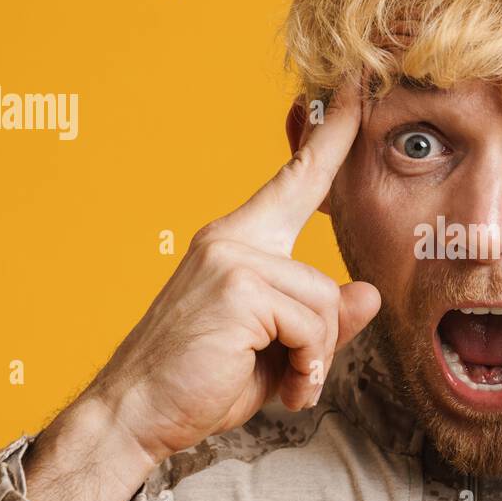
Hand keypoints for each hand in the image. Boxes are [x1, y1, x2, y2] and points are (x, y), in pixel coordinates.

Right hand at [30, 78, 379, 500]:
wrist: (133, 416)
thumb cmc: (198, 383)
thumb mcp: (274, 350)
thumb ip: (321, 321)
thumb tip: (368, 294)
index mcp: (240, 242)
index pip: (297, 177)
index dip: (332, 133)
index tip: (357, 85)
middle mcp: (234, 238)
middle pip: (325, 275)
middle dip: (320, 339)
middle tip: (298, 377)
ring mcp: (234, 257)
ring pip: (324, 303)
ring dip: (312, 359)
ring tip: (282, 384)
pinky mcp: (239, 285)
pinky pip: (312, 324)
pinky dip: (306, 366)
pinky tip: (281, 389)